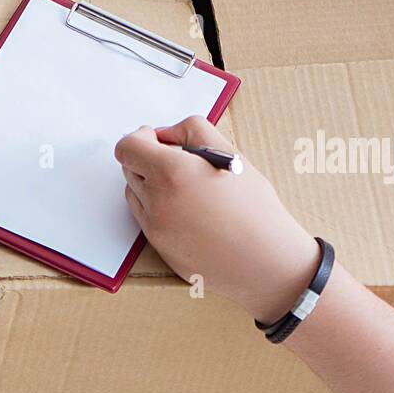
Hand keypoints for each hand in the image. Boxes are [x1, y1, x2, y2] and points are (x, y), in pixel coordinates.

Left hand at [115, 115, 322, 324]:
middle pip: (129, 169)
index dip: (140, 138)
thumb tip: (165, 134)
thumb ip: (192, 131)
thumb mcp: (230, 154)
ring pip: (135, 194)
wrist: (265, 262)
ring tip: (187, 189)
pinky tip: (189, 212)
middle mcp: (157, 200)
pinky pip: (146, 219)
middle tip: (176, 162)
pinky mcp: (160, 248)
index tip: (156, 139)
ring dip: (150, 184)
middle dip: (147, 159)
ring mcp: (155, 228)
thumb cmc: (255, 210)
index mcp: (172, 172)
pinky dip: (159, 209)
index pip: (128, 147)